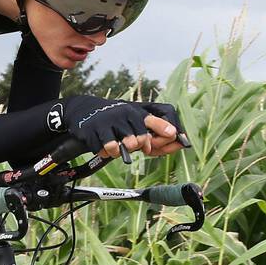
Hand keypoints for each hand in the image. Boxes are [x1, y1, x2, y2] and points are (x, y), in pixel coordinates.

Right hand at [58, 95, 183, 157]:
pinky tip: (104, 147)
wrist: (85, 112)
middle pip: (141, 139)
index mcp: (136, 111)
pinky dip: (107, 153)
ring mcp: (110, 121)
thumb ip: (156, 135)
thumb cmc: (116, 120)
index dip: (164, 128)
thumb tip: (180, 144)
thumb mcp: (135, 122)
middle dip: (140, 147)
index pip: (153, 119)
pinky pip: (108, 149)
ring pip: (126, 145)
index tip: (173, 134)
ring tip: (118, 147)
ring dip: (123, 151)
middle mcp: (124, 113)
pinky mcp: (95, 130)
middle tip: (133, 145)